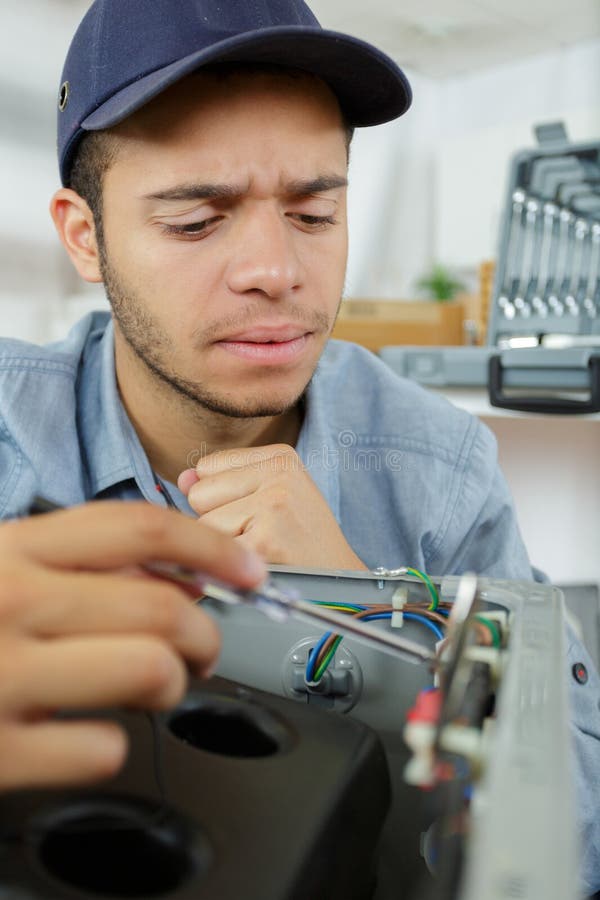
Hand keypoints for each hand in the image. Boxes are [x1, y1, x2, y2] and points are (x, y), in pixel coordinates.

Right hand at [0, 501, 264, 790]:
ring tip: (153, 687)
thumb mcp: (0, 567)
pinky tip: (83, 735)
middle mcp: (11, 603)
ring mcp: (3, 677)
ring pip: (149, 670)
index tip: (248, 571)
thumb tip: (180, 575)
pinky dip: (110, 744)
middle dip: (206, 632)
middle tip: (202, 647)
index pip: (138, 529)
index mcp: (12, 549)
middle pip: (161, 605)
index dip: (210, 546)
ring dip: (171, 684)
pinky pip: (102, 748)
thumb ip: (76, 563)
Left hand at [178, 444, 366, 568]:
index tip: (257, 512)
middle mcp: (278, 473)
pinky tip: (259, 564)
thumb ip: (222, 482)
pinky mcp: (265, 540)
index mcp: (279, 456)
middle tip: (260, 533)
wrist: (341, 580)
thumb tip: (183, 479)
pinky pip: (213, 551)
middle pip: (198, 494)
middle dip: (219, 521)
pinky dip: (227, 567)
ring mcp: (273, 504)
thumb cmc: (301, 540)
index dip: (222, 498)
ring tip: (261, 548)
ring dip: (224, 545)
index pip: (206, 467)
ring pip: (202, 525)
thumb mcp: (270, 495)